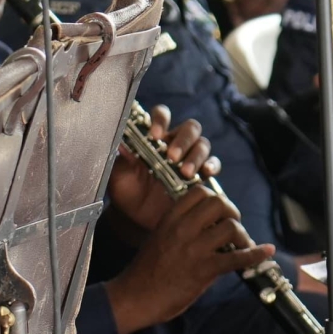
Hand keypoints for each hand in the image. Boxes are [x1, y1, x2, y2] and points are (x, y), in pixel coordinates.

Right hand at [102, 187, 270, 333]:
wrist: (135, 298)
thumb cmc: (147, 271)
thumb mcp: (160, 238)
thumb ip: (182, 227)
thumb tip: (210, 224)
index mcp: (170, 219)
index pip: (200, 192)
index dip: (215, 198)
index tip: (219, 212)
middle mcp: (182, 229)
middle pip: (219, 203)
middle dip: (232, 213)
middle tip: (233, 226)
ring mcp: (193, 249)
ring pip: (231, 227)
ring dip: (242, 236)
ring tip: (241, 245)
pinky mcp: (203, 270)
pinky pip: (237, 258)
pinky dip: (256, 254)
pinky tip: (266, 252)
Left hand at [105, 112, 214, 232]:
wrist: (136, 218)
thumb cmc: (126, 190)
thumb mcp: (119, 174)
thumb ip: (122, 159)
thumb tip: (121, 142)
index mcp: (155, 136)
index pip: (162, 115)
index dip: (161, 120)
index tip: (154, 135)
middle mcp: (175, 143)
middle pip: (190, 127)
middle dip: (183, 140)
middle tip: (172, 157)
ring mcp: (189, 158)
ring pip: (203, 144)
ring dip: (196, 156)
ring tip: (184, 172)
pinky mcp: (199, 176)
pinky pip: (213, 164)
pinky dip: (212, 165)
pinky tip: (206, 172)